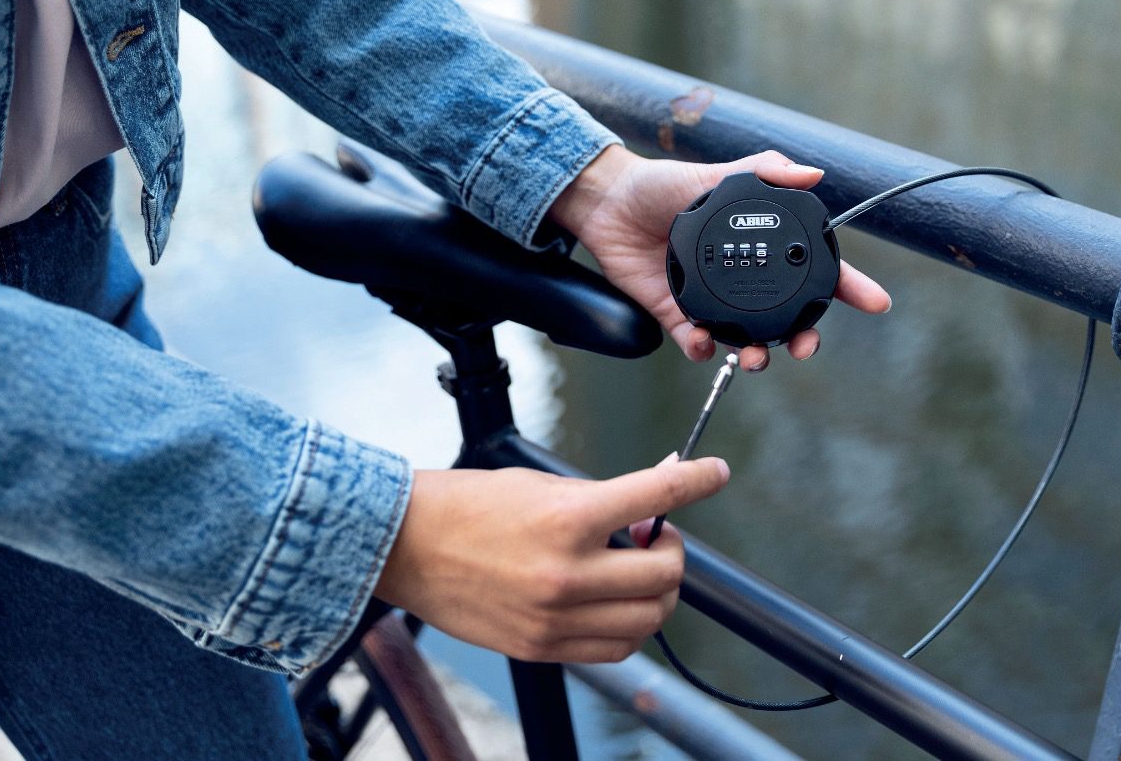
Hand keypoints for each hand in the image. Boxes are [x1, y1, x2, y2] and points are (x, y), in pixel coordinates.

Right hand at [372, 456, 728, 662]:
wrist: (404, 546)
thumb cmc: (468, 505)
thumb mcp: (540, 483)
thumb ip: (604, 494)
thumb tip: (662, 481)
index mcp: (567, 517)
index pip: (657, 494)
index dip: (699, 479)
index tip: (716, 472)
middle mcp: (566, 572)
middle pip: (664, 572)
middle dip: (671, 550)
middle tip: (652, 535)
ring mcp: (555, 617)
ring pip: (648, 617)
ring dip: (656, 591)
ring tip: (630, 569)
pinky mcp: (542, 646)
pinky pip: (615, 648)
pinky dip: (629, 624)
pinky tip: (612, 601)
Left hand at [548, 146, 891, 370]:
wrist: (609, 202)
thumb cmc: (664, 184)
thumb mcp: (718, 171)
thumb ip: (765, 169)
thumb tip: (814, 174)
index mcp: (759, 244)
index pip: (811, 268)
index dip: (846, 286)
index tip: (875, 302)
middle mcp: (741, 276)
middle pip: (787, 316)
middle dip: (805, 337)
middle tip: (807, 347)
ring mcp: (711, 298)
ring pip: (747, 339)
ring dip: (759, 355)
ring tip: (757, 358)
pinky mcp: (676, 314)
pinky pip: (697, 342)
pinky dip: (704, 349)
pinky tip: (703, 343)